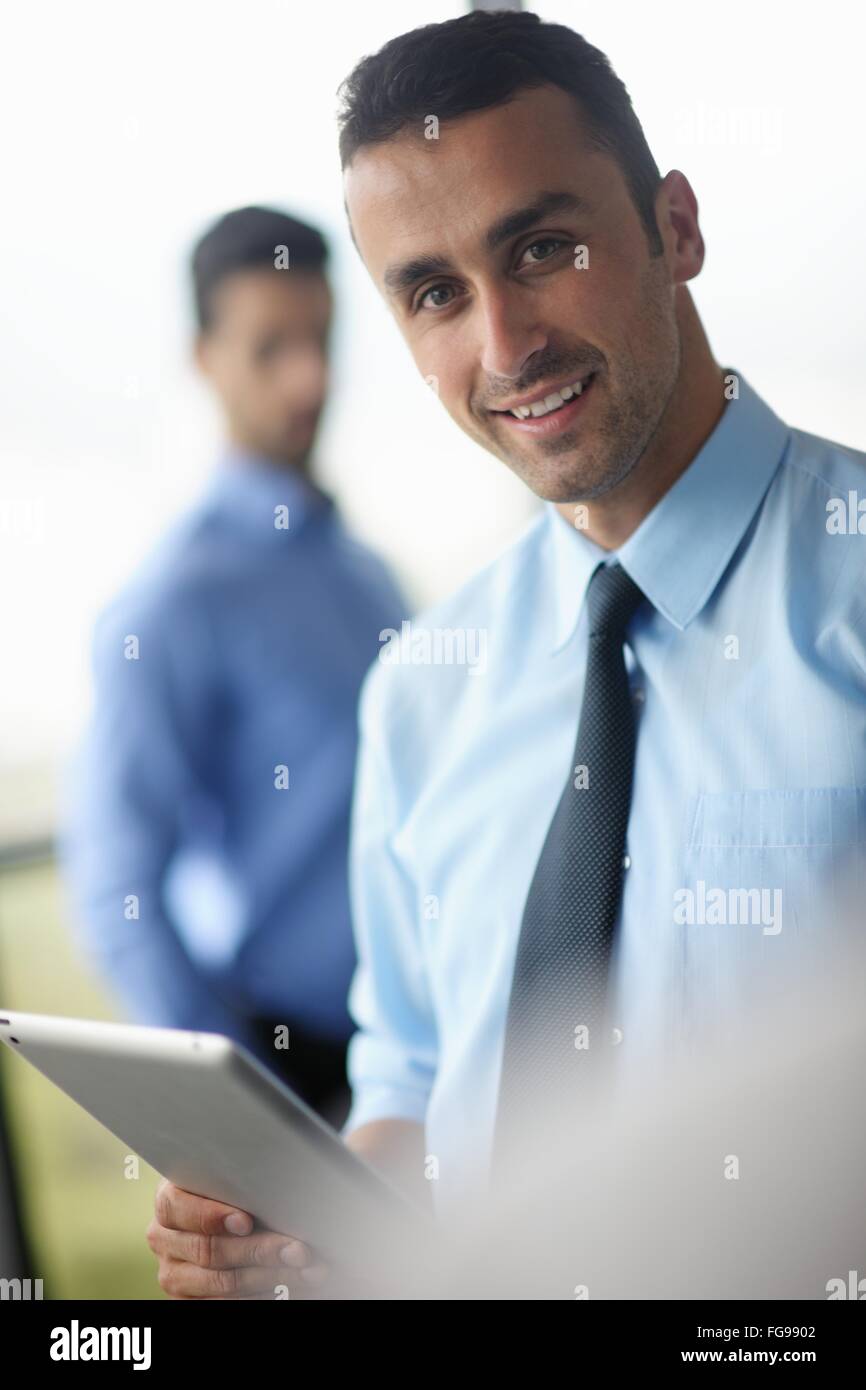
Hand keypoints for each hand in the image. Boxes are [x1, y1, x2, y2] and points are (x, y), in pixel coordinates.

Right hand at [147, 1178, 328, 1298]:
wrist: (218, 1222)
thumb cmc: (230, 1193)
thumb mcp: (226, 1180)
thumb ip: (239, 1182)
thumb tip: (276, 1187)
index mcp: (167, 1201)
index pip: (178, 1208)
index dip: (213, 1215)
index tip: (247, 1222)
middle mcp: (163, 1238)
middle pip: (209, 1250)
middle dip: (259, 1250)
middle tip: (297, 1249)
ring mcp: (173, 1273)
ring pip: (221, 1282)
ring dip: (269, 1276)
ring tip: (304, 1269)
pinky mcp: (187, 1300)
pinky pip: (222, 1303)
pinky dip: (260, 1294)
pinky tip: (286, 1285)